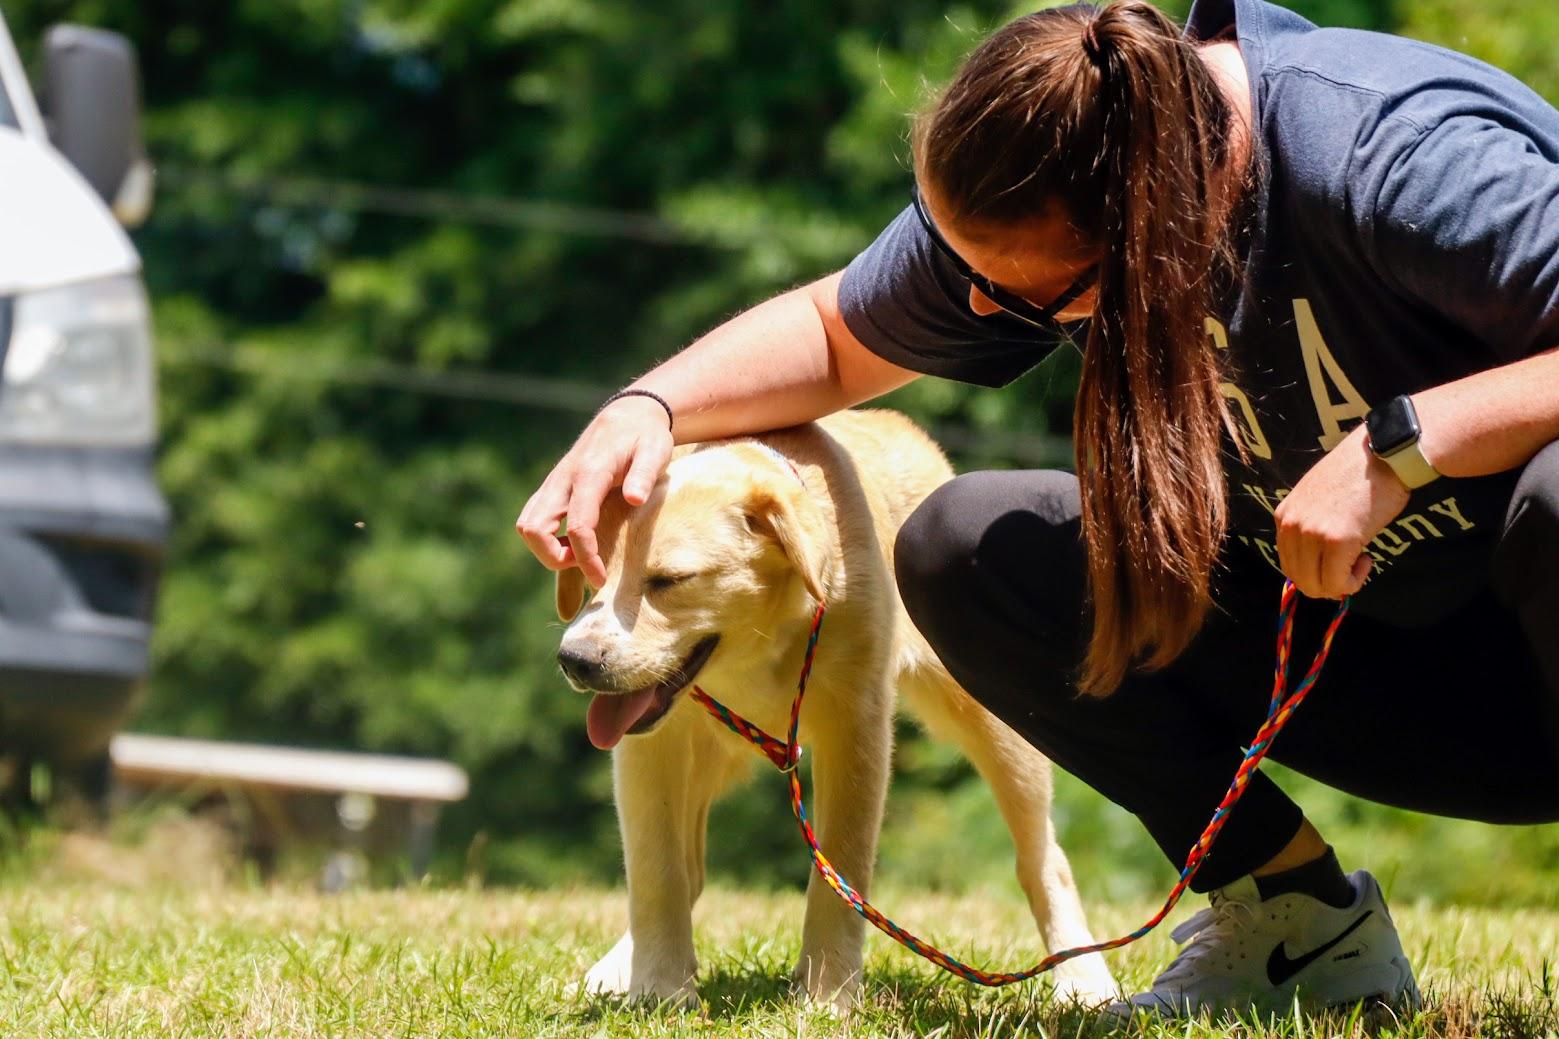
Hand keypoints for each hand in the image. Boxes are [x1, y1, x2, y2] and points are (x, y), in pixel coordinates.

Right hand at [515, 396, 673, 587]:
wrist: (626, 415)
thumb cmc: (645, 436)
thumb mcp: (656, 450)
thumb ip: (645, 474)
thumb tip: (635, 498)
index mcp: (589, 473)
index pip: (578, 525)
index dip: (586, 558)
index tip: (600, 579)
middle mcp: (563, 479)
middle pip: (533, 528)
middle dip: (553, 557)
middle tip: (586, 566)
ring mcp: (554, 483)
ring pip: (527, 524)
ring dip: (546, 548)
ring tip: (579, 556)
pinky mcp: (552, 488)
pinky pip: (534, 518)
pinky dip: (546, 538)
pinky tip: (574, 543)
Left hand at [1273, 425, 1410, 598]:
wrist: (1385, 453)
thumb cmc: (1360, 474)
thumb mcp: (1319, 498)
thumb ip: (1310, 525)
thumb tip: (1316, 562)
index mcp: (1284, 515)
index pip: (1288, 563)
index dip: (1314, 571)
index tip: (1337, 560)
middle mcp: (1291, 525)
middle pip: (1299, 579)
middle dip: (1327, 583)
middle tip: (1351, 565)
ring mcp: (1312, 533)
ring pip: (1316, 586)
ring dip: (1340, 583)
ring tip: (1360, 559)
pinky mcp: (1336, 541)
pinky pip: (1338, 583)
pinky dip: (1353, 582)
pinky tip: (1366, 559)